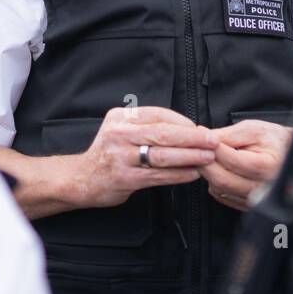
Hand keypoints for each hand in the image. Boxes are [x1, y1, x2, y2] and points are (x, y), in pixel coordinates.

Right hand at [70, 106, 217, 208]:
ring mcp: (120, 157)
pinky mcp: (123, 178)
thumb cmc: (108, 153)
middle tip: (212, 141)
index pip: (159, 114)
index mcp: (121, 117)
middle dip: (193, 138)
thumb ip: (146, 126)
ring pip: (162, 155)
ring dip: (190, 156)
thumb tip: (188, 128)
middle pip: (164, 133)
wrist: (80, 178)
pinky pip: (157, 176)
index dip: (183, 122)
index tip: (200, 129)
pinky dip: (178, 174)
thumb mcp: (121, 129)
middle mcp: (119, 134)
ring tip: (208, 158)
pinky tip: (192, 173)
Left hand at [203, 119, 290, 210]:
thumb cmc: (272, 140)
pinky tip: (219, 169)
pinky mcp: (247, 204)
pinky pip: (222, 196)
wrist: (287, 153)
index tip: (203, 138)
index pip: (231, 160)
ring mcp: (255, 198)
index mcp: (267, 166)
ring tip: (210, 157)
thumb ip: (228, 135)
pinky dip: (214, 182)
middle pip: (222, 179)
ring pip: (219, 189)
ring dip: (209, 173)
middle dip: (205, 163)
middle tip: (199, 149)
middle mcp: (262, 186)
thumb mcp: (252, 129)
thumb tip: (204, 139)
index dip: (213, 148)